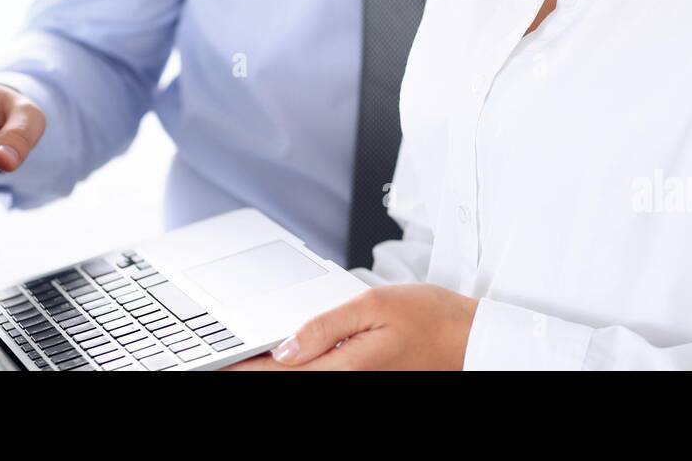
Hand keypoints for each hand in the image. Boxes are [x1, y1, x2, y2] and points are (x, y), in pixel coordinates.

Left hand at [225, 285, 479, 370]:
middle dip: (256, 370)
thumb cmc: (432, 318)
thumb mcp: (375, 305)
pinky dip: (301, 370)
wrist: (472, 340)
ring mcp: (358, 387)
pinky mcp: (366, 383)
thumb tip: (286, 348)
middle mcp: (348, 384)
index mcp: (345, 368)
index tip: (219, 363)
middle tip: (224, 362)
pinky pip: (323, 379)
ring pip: (305, 382)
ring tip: (247, 361)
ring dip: (276, 371)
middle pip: (290, 382)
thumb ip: (326, 327)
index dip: (246, 368)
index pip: (281, 374)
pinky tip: (288, 362)